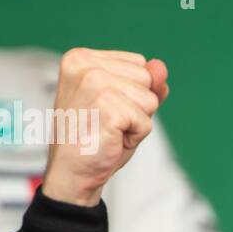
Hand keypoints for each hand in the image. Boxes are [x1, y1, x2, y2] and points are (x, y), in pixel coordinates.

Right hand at [41, 48, 169, 206]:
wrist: (71, 173)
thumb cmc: (93, 138)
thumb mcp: (123, 103)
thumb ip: (144, 83)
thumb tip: (161, 67)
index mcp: (82, 58)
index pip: (140, 64)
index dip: (133, 93)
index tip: (105, 108)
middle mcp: (85, 65)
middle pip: (147, 78)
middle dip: (138, 106)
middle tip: (108, 122)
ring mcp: (94, 83)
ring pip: (150, 99)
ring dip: (137, 122)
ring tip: (108, 130)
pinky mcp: (107, 106)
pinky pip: (147, 121)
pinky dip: (136, 136)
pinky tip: (111, 139)